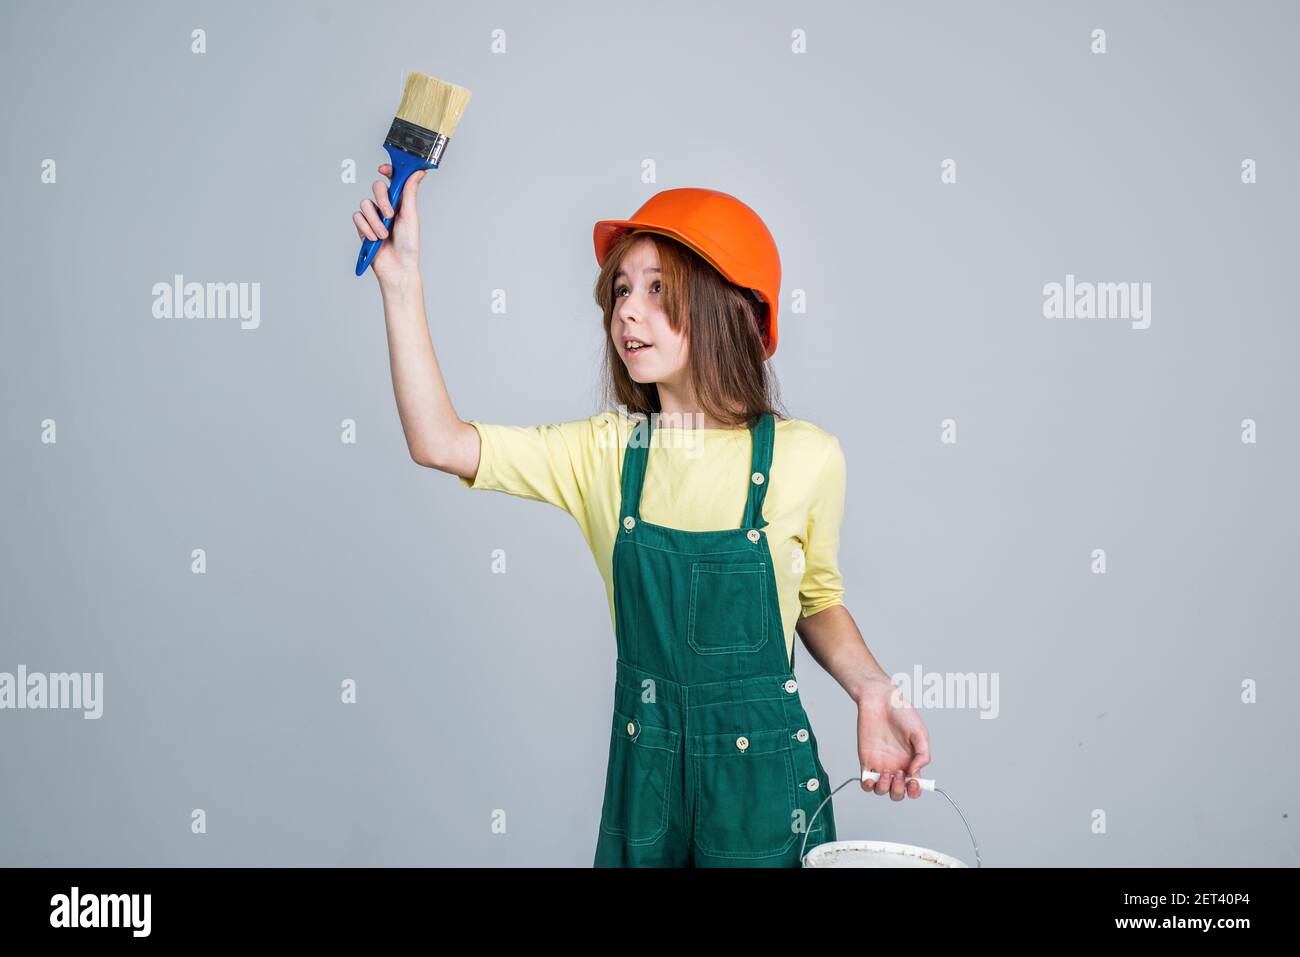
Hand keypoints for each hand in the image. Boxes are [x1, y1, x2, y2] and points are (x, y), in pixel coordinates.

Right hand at [352, 163, 425, 286]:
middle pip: (377, 187)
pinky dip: (366, 228)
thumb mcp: (411, 216)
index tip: (383, 169)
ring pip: (365, 204)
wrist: (397, 267)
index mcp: (401, 202)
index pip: (392, 179)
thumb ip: (410, 193)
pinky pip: (358, 217)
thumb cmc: (408, 245)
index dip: (387, 170)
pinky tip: (374, 238)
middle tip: (390, 215)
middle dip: (382, 200)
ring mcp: (374, 216)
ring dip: (375, 221)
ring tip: (384, 235)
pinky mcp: (363, 226)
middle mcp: (386, 206)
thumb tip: (419, 173)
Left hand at [856, 674, 930, 800]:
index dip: (915, 791)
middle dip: (899, 790)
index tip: (914, 782)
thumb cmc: (902, 712)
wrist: (880, 699)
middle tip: (899, 772)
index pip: (914, 786)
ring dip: (884, 788)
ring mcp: (880, 764)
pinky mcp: (866, 760)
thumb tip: (915, 774)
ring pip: (881, 790)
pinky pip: (865, 781)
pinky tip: (871, 778)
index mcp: (911, 761)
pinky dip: (867, 786)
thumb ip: (923, 755)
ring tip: (887, 772)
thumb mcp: (920, 732)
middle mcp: (896, 766)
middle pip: (897, 793)